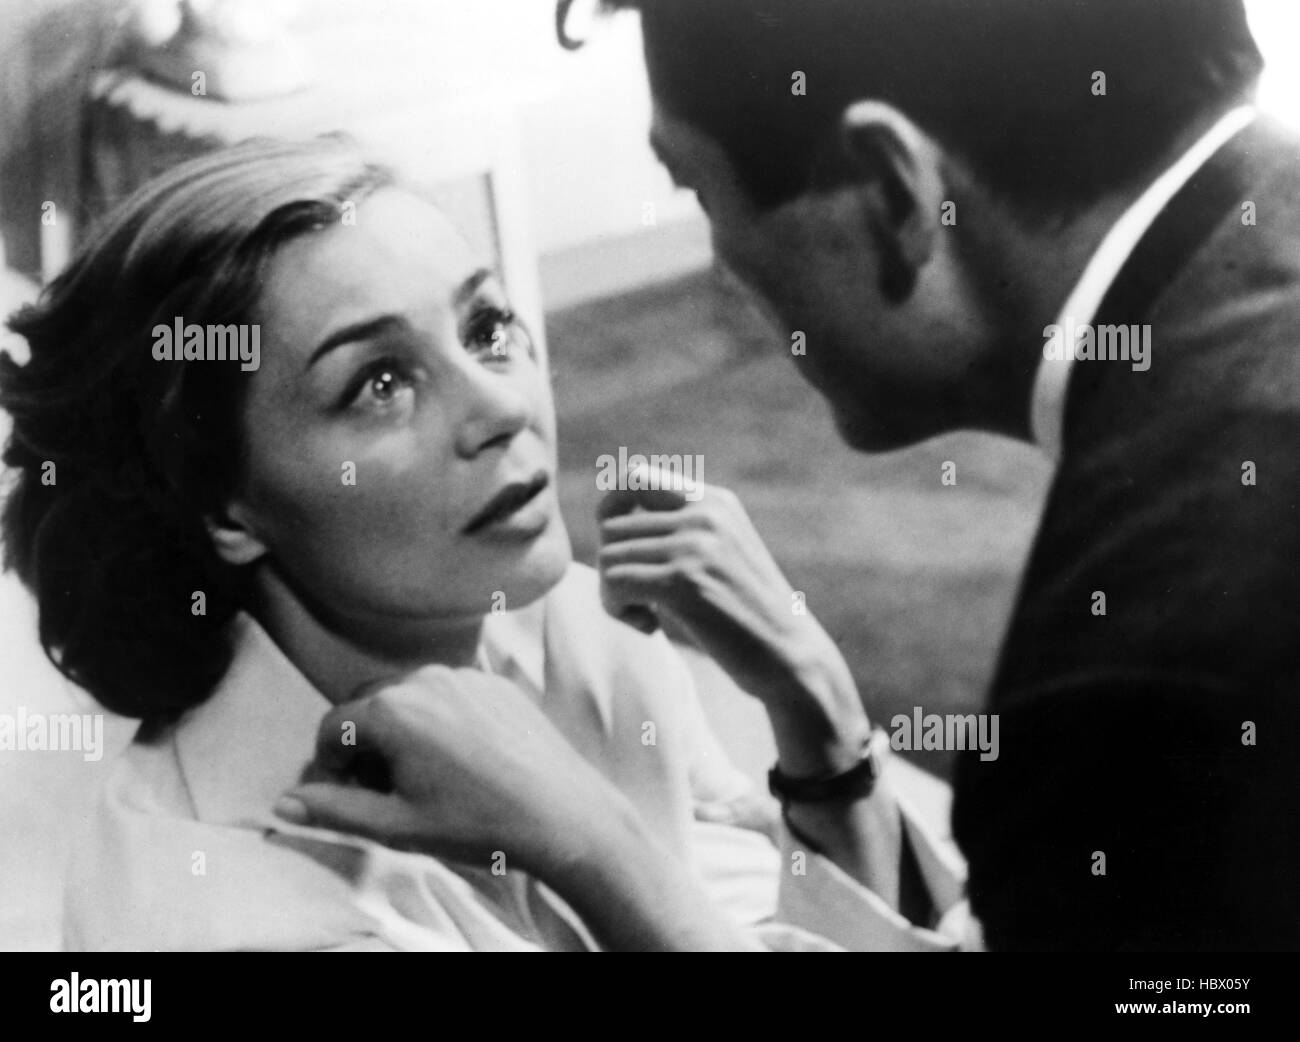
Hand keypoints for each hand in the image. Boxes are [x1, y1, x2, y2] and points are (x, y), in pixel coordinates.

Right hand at [277, 664, 763, 949]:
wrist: (562, 815)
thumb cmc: (479, 824)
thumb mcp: (396, 826)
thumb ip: (333, 809)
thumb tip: (283, 803)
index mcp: (392, 710)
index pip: (331, 727)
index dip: (329, 765)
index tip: (345, 794)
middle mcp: (424, 679)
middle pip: (367, 704)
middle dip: (362, 743)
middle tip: (382, 789)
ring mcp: (464, 676)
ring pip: (408, 696)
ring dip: (400, 728)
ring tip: (423, 777)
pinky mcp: (495, 682)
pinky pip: (448, 693)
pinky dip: (439, 719)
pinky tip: (461, 760)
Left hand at [597, 471, 869, 775]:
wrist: (791, 657)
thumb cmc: (750, 615)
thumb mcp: (723, 555)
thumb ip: (682, 530)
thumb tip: (609, 520)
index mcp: (715, 501)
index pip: (635, 479)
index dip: (611, 514)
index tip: (625, 555)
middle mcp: (705, 514)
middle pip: (611, 526)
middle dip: (614, 567)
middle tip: (641, 600)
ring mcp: (696, 545)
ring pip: (607, 556)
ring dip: (614, 595)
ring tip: (648, 617)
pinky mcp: (684, 582)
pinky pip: (614, 583)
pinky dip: (618, 611)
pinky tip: (650, 628)